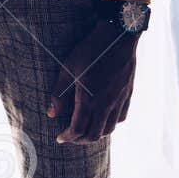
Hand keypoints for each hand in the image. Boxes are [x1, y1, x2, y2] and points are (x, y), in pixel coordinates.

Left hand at [48, 23, 139, 142]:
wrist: (117, 37)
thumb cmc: (90, 51)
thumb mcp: (67, 68)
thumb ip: (59, 93)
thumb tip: (51, 113)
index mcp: (88, 99)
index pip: (78, 129)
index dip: (68, 137)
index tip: (60, 138)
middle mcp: (105, 104)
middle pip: (94, 134)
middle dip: (80, 140)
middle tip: (71, 137)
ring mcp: (119, 100)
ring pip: (109, 129)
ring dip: (96, 134)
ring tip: (86, 131)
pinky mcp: (127, 95)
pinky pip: (120, 118)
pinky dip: (110, 124)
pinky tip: (104, 119)